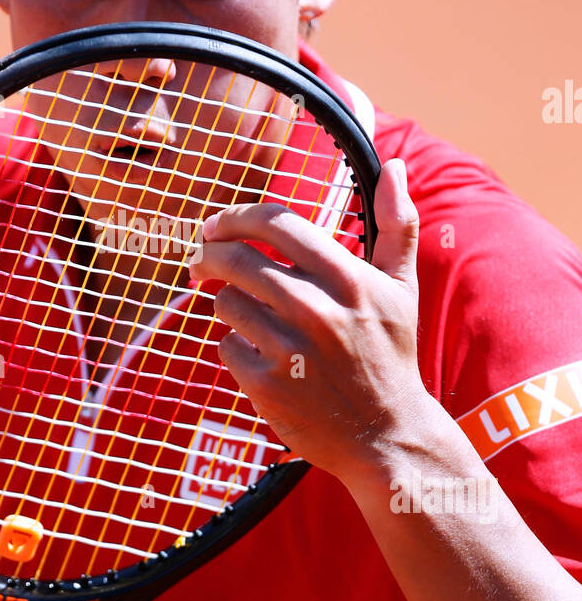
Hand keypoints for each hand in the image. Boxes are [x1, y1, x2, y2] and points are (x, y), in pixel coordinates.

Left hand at [189, 159, 432, 485]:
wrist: (388, 437)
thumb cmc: (391, 354)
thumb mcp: (401, 288)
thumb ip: (397, 223)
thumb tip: (394, 163)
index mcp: (349, 279)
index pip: (277, 222)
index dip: (237, 217)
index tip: (216, 225)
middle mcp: (318, 311)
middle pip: (238, 260)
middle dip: (210, 254)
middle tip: (199, 259)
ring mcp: (290, 350)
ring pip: (226, 302)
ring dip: (226, 302)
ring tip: (246, 313)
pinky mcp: (266, 386)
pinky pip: (225, 345)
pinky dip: (233, 345)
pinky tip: (258, 354)